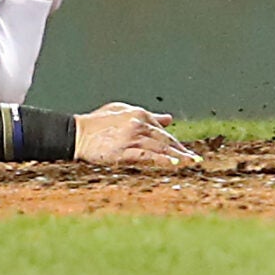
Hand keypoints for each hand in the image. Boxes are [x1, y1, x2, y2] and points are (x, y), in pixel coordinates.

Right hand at [73, 102, 200, 167]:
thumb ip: (148, 115)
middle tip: (196, 158)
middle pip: (165, 139)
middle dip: (182, 149)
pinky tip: (174, 163)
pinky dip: (162, 159)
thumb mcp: (123, 111)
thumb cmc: (97, 122)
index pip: (162, 130)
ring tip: (191, 162)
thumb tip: (168, 119)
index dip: (175, 141)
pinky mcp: (124, 151)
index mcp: (139, 114)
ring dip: (177, 156)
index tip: (185, 150)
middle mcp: (138, 124)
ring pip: (160, 148)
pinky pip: (148, 156)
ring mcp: (132, 138)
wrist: (77, 134)